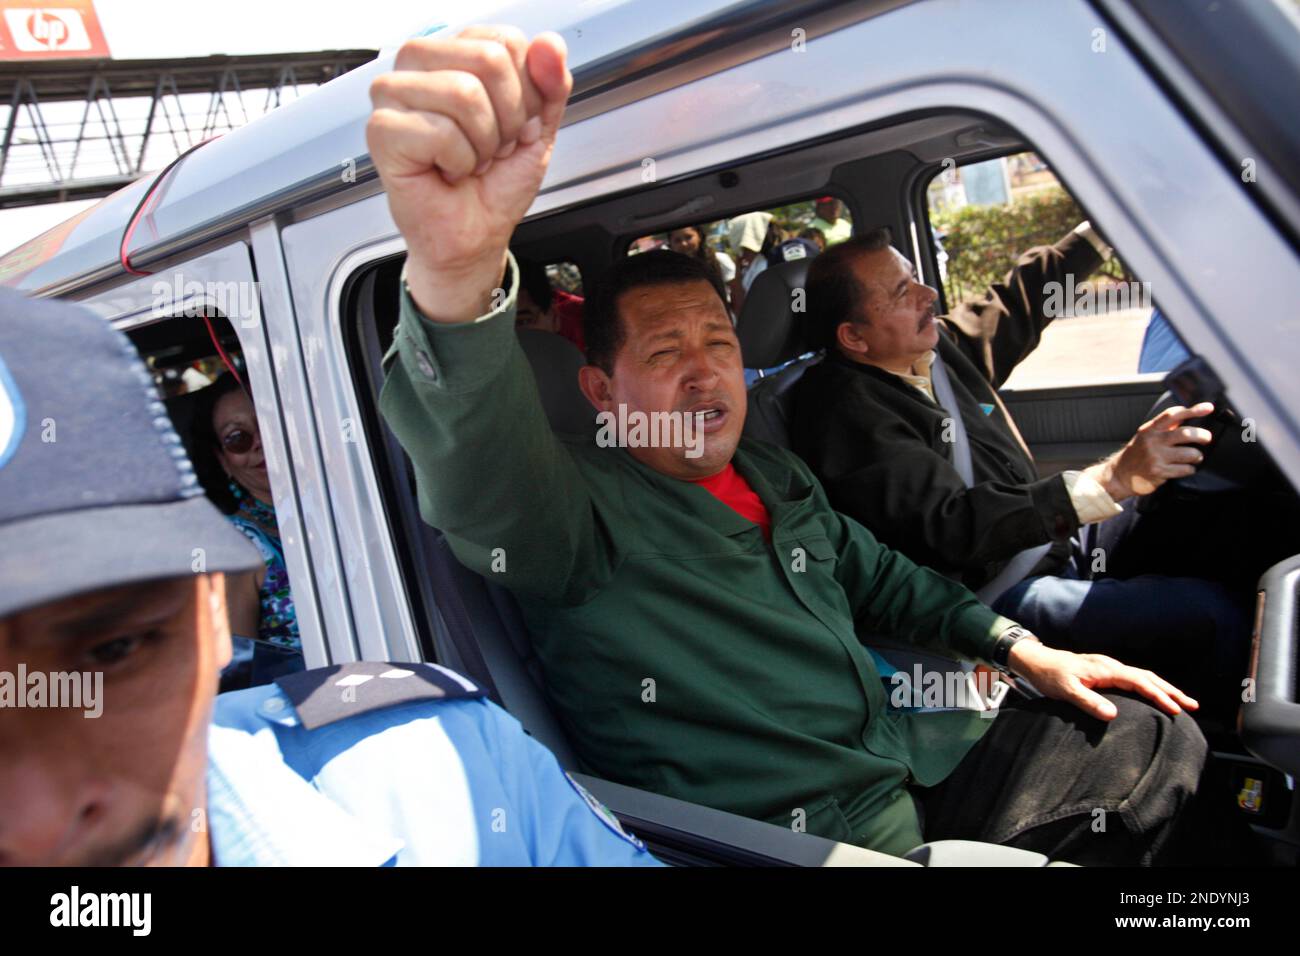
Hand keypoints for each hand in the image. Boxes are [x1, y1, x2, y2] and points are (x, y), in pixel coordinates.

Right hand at [366, 26, 571, 320]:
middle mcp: (419, 64)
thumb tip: (549, 45)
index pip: (506, 42)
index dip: (525, 94)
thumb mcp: (538, 128)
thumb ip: (550, 84)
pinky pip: (441, 132)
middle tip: (490, 148)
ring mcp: (394, 93)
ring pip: (464, 92)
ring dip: (483, 143)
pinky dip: (458, 162)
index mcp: (454, 52)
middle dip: (508, 118)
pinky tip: (447, 172)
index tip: (511, 127)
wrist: (474, 236)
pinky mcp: (382, 129)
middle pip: (488, 59)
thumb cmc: (494, 184)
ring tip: (469, 161)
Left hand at [1008, 640, 1197, 720]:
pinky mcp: (1106, 672)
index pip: (1139, 682)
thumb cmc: (1050, 676)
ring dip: (1164, 689)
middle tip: (1193, 706)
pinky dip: (1151, 687)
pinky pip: (1135, 679)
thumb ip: (1088, 702)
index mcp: (1106, 670)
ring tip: (1183, 702)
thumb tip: (1113, 715)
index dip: (1158, 696)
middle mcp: (1112, 666)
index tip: (1175, 710)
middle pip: (1148, 677)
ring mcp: (1110, 668)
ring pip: (1144, 677)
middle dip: (1171, 691)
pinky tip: (1156, 696)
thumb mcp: (1066, 691)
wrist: (1038, 661)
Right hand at [1084, 402, 1214, 500]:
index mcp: (1150, 429)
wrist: (1120, 474)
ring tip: (1194, 457)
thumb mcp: (1146, 435)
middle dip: (1202, 436)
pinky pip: (1186, 469)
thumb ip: (1164, 427)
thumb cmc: (1137, 453)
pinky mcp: (1160, 472)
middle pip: (1186, 434)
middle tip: (1206, 438)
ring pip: (1190, 453)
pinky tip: (1185, 468)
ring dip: (1197, 456)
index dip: (1193, 410)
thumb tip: (1187, 415)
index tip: (1208, 408)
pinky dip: (1189, 469)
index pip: (1173, 415)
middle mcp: (1152, 441)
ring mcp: (1156, 457)